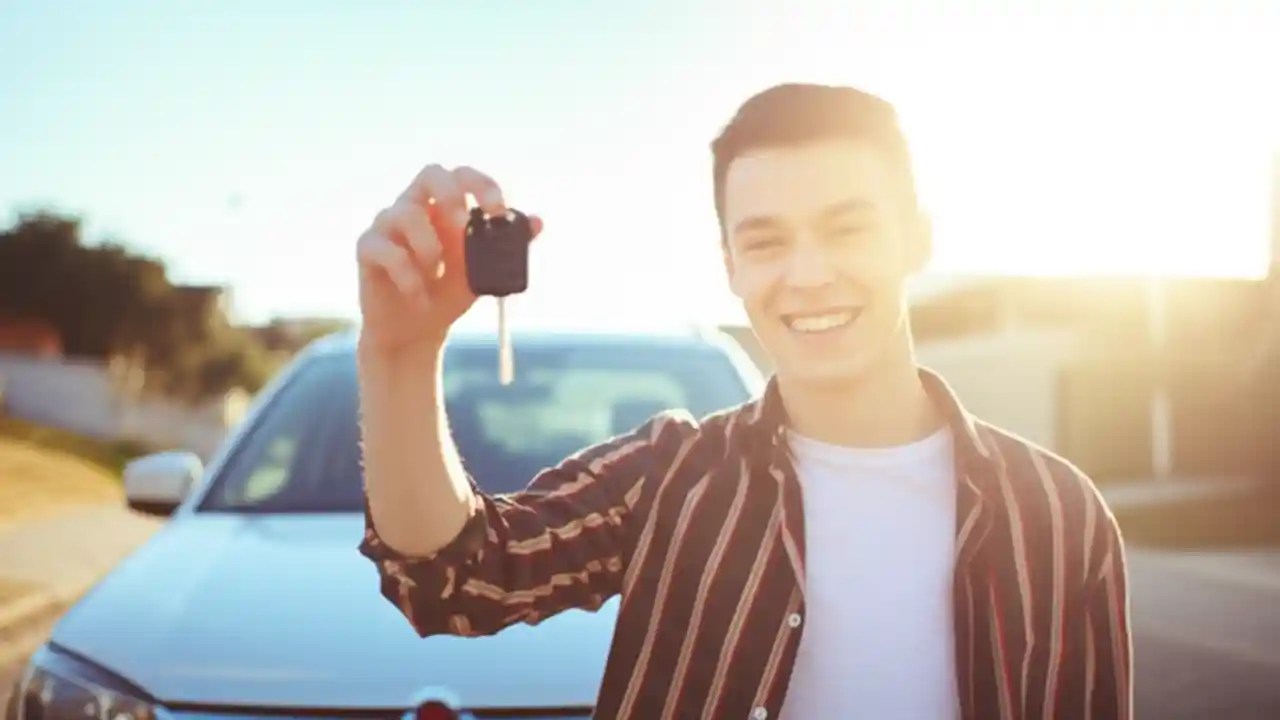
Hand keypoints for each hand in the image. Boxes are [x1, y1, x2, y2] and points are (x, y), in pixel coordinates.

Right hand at [356, 164, 543, 354]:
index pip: (462, 176)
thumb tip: (538, 221)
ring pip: (405, 213)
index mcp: (444, 206)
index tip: (498, 211)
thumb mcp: (482, 271)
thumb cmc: (448, 292)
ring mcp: (387, 225)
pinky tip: (420, 297)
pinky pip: (388, 251)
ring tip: (437, 274)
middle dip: (450, 195)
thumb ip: (506, 246)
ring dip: (429, 246)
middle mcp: (415, 206)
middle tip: (463, 226)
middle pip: (430, 173)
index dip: (482, 186)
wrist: (416, 331)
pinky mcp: (367, 249)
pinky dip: (409, 277)